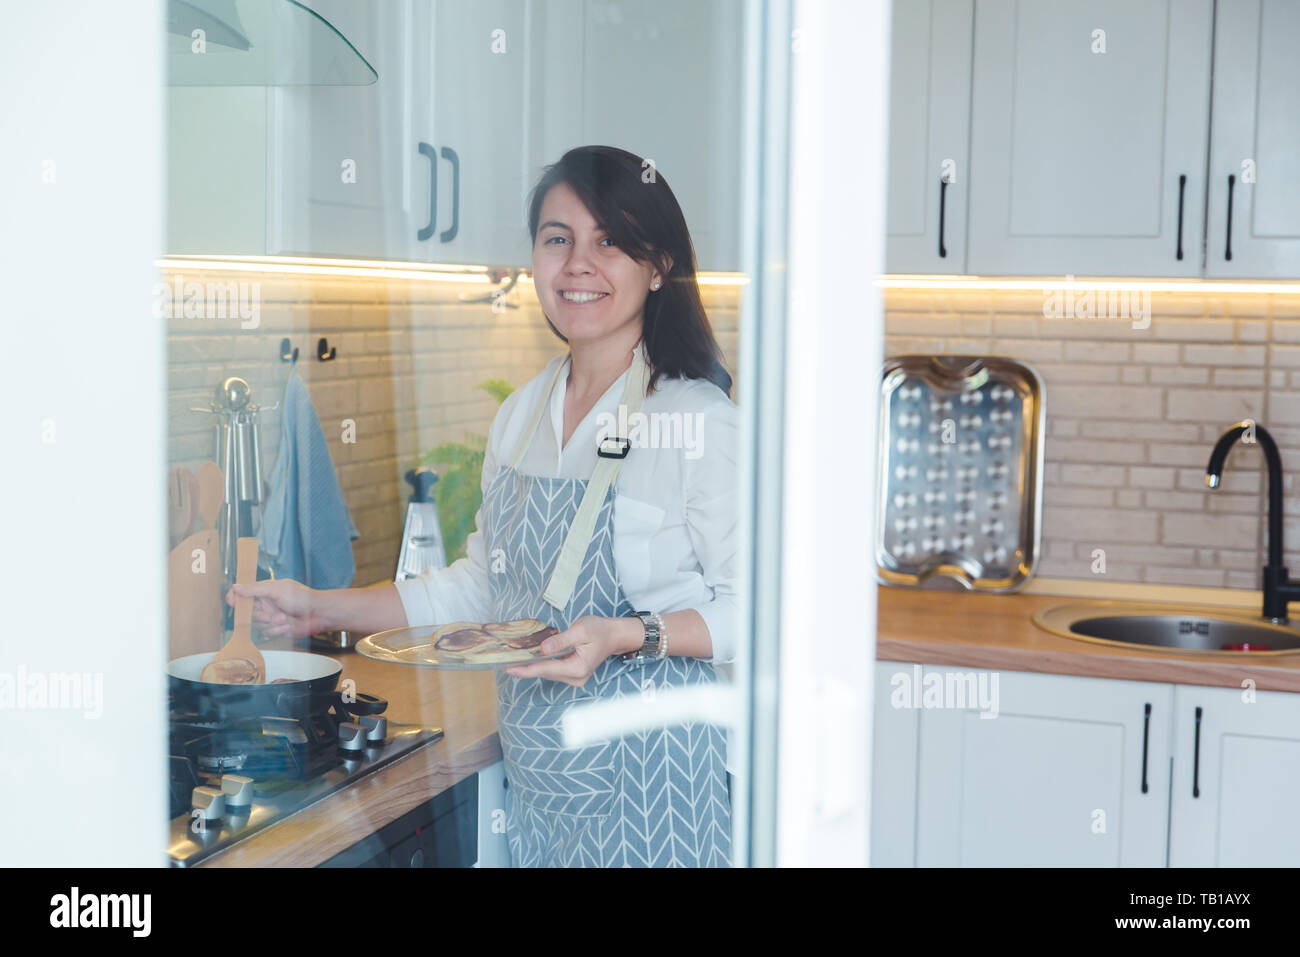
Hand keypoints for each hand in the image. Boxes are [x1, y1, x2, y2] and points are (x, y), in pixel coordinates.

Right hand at [225, 578, 320, 639]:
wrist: (318, 613)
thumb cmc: (301, 597)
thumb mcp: (276, 589)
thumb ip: (255, 589)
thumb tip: (236, 586)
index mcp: (263, 591)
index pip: (241, 593)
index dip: (234, 598)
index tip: (232, 602)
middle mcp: (264, 604)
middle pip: (246, 613)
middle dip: (259, 616)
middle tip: (271, 614)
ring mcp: (269, 616)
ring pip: (256, 625)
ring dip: (271, 623)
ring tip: (285, 618)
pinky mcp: (275, 628)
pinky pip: (267, 633)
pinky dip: (277, 630)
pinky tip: (287, 625)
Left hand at [504, 615, 640, 686]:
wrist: (614, 635)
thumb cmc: (599, 630)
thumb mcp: (581, 630)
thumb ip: (561, 641)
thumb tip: (543, 649)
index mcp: (578, 668)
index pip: (547, 669)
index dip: (527, 669)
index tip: (509, 668)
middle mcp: (576, 677)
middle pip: (545, 672)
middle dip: (526, 668)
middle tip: (505, 662)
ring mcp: (575, 678)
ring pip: (548, 672)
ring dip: (533, 667)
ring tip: (514, 661)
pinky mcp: (573, 675)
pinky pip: (553, 671)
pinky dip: (542, 665)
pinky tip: (531, 659)